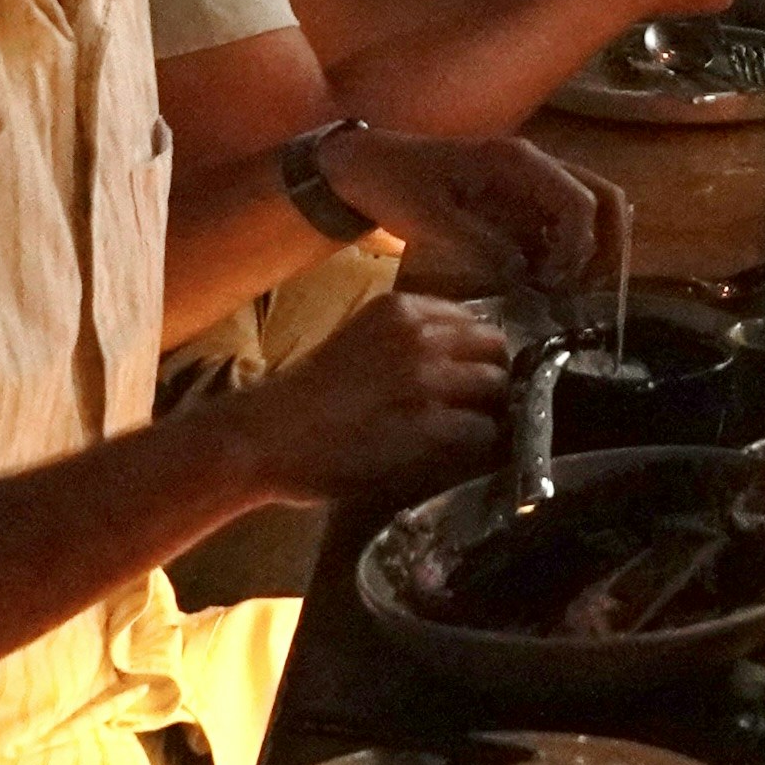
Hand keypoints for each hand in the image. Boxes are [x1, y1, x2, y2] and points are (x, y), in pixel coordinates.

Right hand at [231, 284, 513, 500]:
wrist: (268, 435)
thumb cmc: (306, 395)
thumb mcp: (360, 340)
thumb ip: (407, 339)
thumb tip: (457, 359)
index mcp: (401, 309)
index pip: (474, 320)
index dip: (479, 353)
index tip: (474, 375)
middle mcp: (419, 334)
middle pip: (494, 349)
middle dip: (493, 378)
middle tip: (482, 407)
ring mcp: (425, 377)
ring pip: (496, 387)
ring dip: (492, 412)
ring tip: (475, 432)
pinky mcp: (427, 423)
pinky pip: (482, 430)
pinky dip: (480, 445)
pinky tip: (463, 454)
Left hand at [319, 127, 627, 301]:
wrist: (365, 166)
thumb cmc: (394, 184)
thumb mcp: (431, 219)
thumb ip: (482, 245)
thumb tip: (527, 275)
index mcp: (518, 161)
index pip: (580, 202)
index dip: (579, 248)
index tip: (554, 285)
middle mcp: (535, 167)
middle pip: (605, 199)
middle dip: (608, 247)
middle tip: (585, 292)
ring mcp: (530, 184)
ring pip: (591, 212)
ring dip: (591, 253)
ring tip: (567, 294)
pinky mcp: (519, 203)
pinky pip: (561, 228)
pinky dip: (566, 256)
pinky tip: (543, 287)